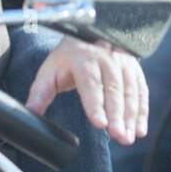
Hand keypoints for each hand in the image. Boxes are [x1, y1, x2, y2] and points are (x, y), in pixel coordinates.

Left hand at [26, 37, 147, 144]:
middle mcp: (106, 58)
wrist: (89, 34)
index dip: (95, 104)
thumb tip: (28, 113)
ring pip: (130, 91)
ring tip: (128, 137)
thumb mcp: (50, 70)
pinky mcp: (134, 70)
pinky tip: (140, 129)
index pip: (90, 82)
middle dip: (117, 115)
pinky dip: (142, 112)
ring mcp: (123, 63)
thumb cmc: (68, 57)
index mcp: (82, 58)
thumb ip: (40, 92)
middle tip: (119, 136)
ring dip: (131, 116)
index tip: (100, 124)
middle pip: (113, 89)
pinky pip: (141, 91)